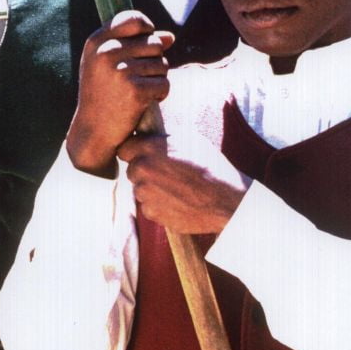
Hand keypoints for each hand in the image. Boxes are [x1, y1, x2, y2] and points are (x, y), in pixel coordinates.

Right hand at [66, 11, 174, 176]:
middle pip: (154, 44)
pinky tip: (144, 103)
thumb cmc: (102, 95)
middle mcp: (107, 52)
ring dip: (157, 79)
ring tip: (138, 92)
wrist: (93, 131)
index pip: (133, 19)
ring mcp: (121, 71)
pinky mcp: (135, 90)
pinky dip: (160, 94)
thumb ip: (136, 46)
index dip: (147, 29)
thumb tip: (170, 37)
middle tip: (138, 79)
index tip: (145, 43)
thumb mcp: (107, 65)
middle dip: (154, 61)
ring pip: (162, 64)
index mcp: (97, 42)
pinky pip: (164, 84)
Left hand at [118, 130, 249, 233]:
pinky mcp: (151, 213)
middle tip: (166, 173)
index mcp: (150, 148)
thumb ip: (163, 140)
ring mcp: (145, 193)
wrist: (226, 200)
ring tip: (176, 188)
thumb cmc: (212, 167)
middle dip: (144, 171)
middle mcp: (143, 169)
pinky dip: (159, 205)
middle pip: (132, 170)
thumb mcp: (189, 140)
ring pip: (140, 190)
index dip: (135, 152)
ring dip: (152, 189)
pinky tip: (178, 201)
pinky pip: (148, 207)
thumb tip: (149, 136)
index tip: (144, 155)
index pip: (124, 148)